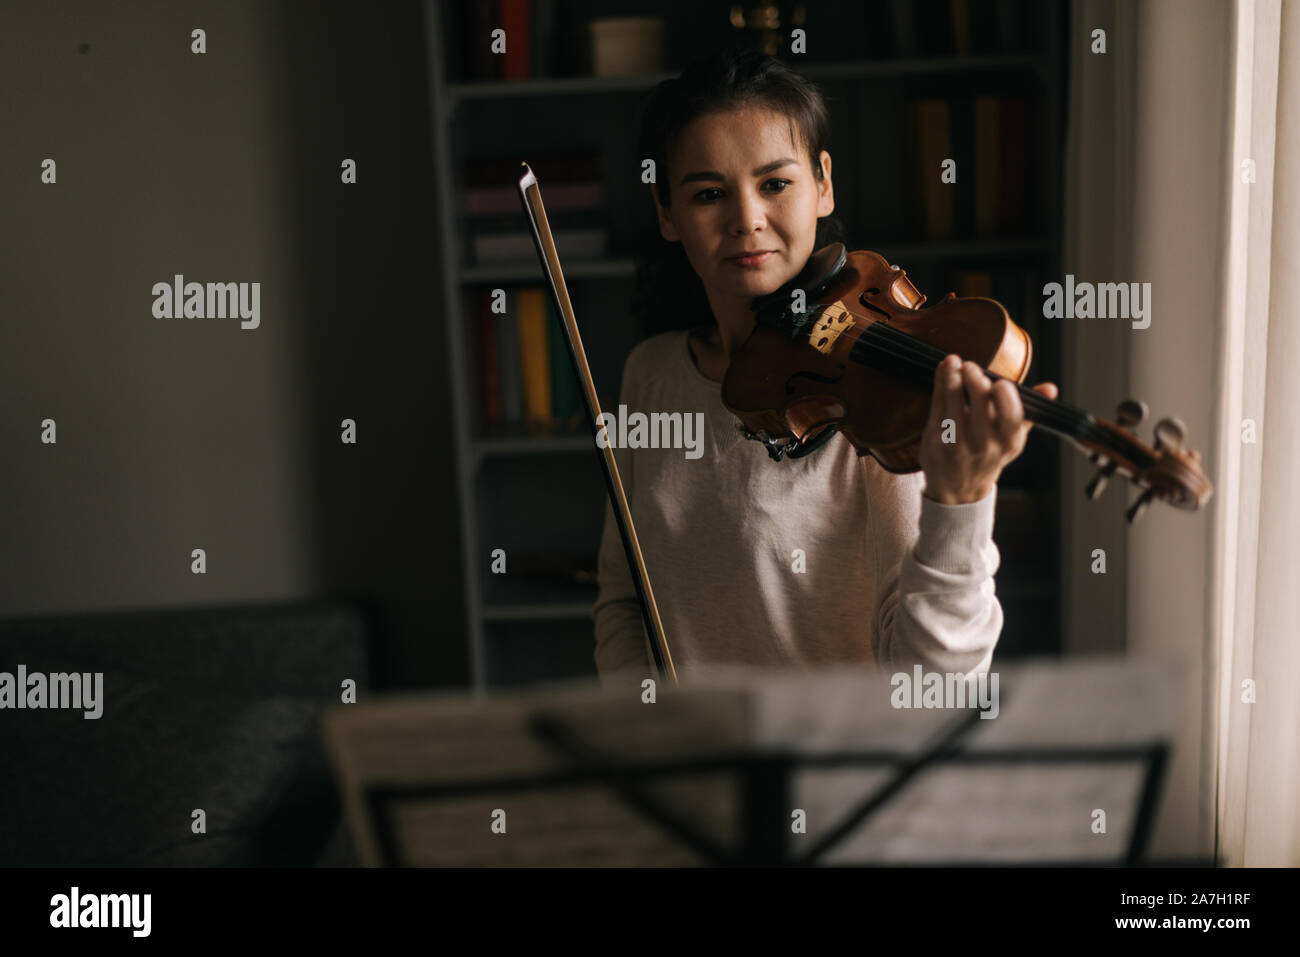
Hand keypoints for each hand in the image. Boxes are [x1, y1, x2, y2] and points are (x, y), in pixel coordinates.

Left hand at [918, 355, 1057, 504]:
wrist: (957, 486)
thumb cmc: (987, 453)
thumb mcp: (1011, 437)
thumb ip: (1028, 412)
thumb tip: (1050, 388)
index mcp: (1009, 442)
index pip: (1011, 419)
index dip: (1005, 399)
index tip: (1000, 382)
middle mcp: (984, 445)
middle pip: (980, 411)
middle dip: (976, 385)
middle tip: (971, 366)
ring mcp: (957, 444)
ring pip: (954, 407)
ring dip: (952, 380)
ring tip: (953, 361)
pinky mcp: (935, 440)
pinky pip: (937, 408)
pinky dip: (940, 385)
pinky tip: (944, 370)